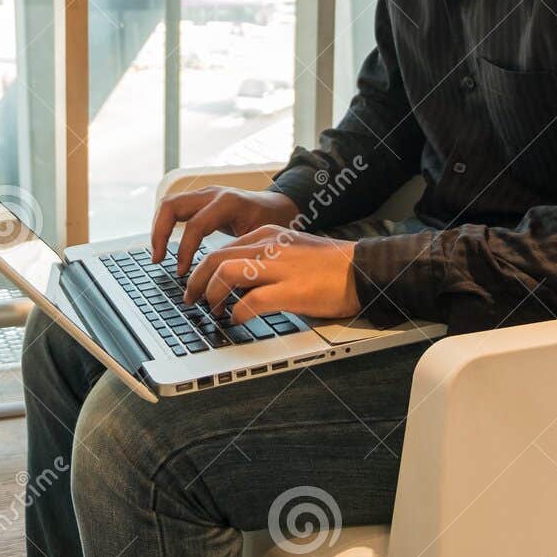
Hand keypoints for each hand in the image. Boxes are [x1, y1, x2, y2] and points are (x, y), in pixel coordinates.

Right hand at [150, 186, 301, 275]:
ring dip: (158, 229)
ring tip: (158, 254)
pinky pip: (174, 208)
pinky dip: (165, 225)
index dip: (185, 251)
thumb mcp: (261, 240)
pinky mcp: (200, 199)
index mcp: (228, 203)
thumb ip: (241, 256)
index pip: (195, 225)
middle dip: (160, 234)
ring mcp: (204, 194)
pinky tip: (166, 244)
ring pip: (168, 204)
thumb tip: (223, 283)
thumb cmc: (273, 224)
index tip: (182, 273)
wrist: (278, 206)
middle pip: (172, 206)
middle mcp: (212, 194)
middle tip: (158, 259)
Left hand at [183, 226, 359, 323]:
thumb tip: (237, 282)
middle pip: (215, 258)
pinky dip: (237, 313)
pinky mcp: (290, 290)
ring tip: (213, 311)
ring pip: (226, 273)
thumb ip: (265, 261)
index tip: (197, 285)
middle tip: (192, 300)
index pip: (222, 248)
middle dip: (197, 282)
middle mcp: (269, 246)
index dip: (202, 269)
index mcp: (268, 236)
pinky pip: (250, 301)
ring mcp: (279, 267)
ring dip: (212, 295)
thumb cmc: (330, 267)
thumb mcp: (291, 252)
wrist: (363, 270)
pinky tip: (237, 320)